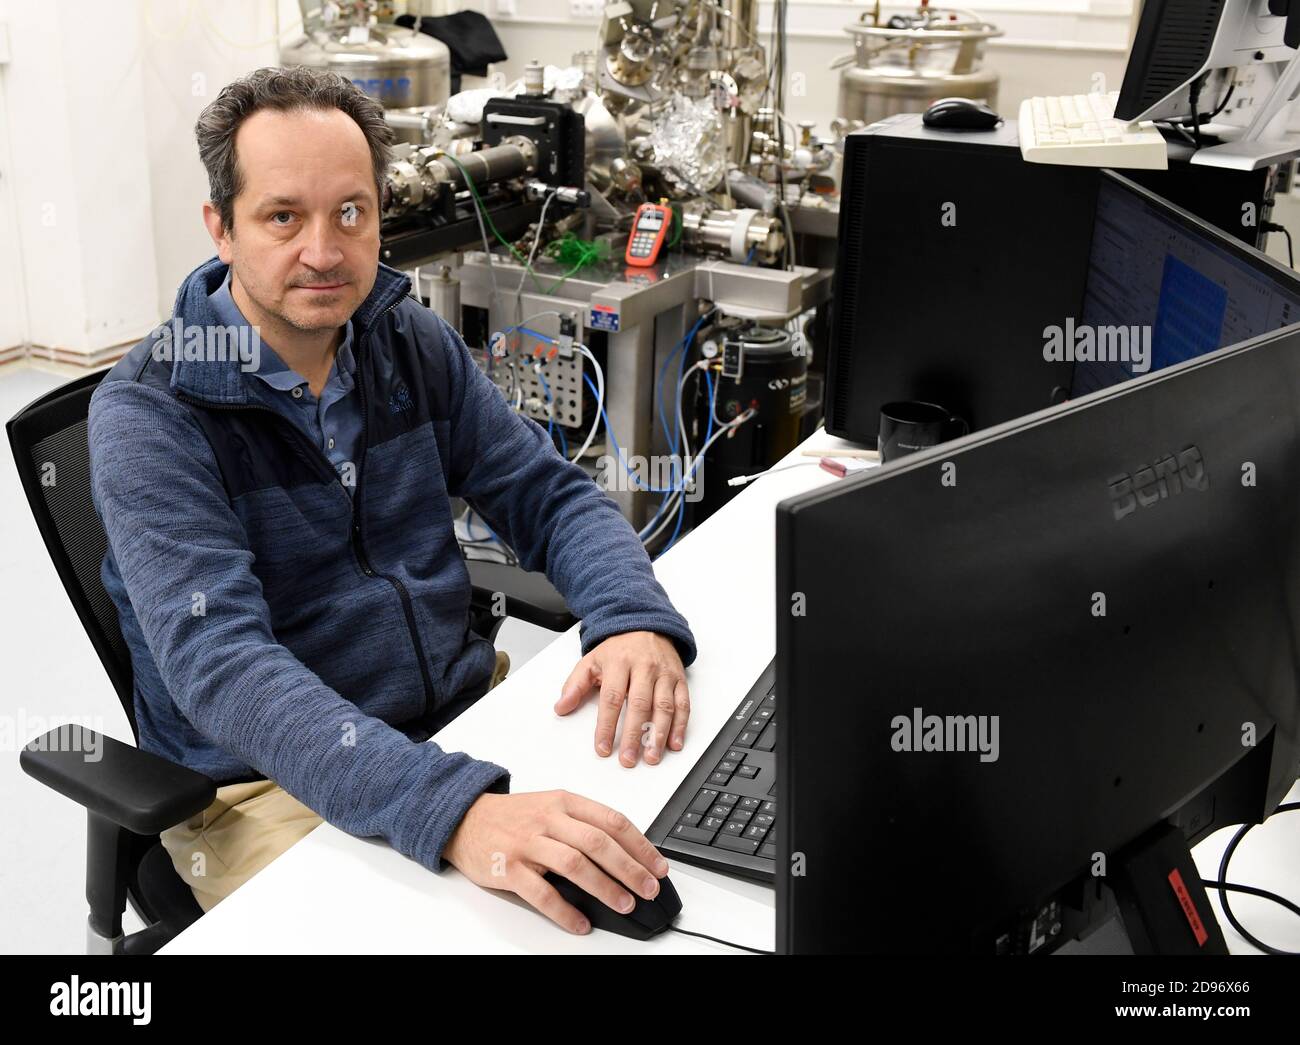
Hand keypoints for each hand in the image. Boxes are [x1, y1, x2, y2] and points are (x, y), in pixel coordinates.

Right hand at [443, 789, 669, 933]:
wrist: (465, 819)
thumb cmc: (515, 817)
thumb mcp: (553, 807)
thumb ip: (584, 824)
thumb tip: (626, 854)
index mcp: (565, 802)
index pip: (612, 820)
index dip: (640, 845)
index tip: (658, 866)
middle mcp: (549, 819)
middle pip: (598, 842)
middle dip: (630, 868)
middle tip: (649, 888)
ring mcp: (528, 843)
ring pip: (574, 864)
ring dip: (604, 888)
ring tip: (624, 905)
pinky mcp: (509, 868)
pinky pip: (541, 893)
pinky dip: (564, 911)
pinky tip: (580, 923)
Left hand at [554, 631, 689, 766]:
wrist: (647, 625)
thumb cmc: (619, 648)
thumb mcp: (592, 660)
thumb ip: (575, 685)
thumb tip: (561, 707)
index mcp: (619, 663)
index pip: (611, 698)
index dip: (606, 725)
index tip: (602, 747)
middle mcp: (644, 667)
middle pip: (639, 704)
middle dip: (633, 735)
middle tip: (628, 759)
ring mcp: (664, 674)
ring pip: (664, 706)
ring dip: (658, 734)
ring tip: (651, 756)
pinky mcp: (679, 679)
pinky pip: (683, 704)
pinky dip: (681, 726)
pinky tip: (674, 743)